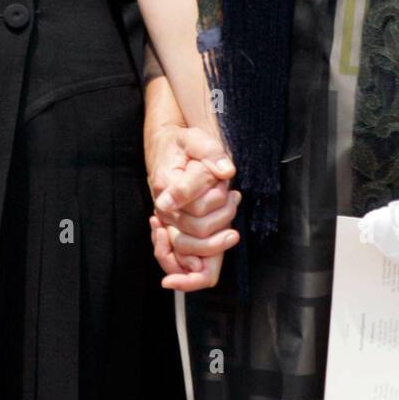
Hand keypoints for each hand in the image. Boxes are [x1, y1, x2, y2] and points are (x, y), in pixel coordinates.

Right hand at [145, 122, 239, 290]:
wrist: (167, 150)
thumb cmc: (183, 145)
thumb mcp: (196, 139)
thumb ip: (210, 153)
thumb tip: (226, 172)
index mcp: (166, 186)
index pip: (196, 207)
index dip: (218, 203)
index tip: (235, 194)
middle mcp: (163, 209)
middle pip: (196, 232)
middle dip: (223, 219)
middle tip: (235, 198)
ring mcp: (167, 222)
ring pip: (188, 251)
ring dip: (216, 240)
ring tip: (231, 214)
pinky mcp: (173, 230)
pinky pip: (180, 258)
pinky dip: (199, 259)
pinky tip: (221, 240)